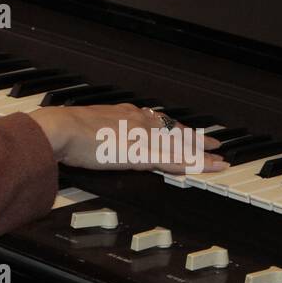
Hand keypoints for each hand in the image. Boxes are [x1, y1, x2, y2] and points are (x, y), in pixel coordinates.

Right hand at [30, 103, 227, 172]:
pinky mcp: (142, 155)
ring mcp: (141, 138)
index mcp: (123, 115)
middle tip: (214, 142)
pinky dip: (193, 164)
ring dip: (201, 153)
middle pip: (174, 130)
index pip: (156, 120)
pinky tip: (206, 168)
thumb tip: (92, 135)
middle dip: (196, 137)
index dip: (173, 126)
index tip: (184, 129)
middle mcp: (137, 122)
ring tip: (220, 159)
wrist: (62, 129)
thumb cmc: (65, 130)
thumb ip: (95, 130)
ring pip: (179, 146)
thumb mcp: (83, 126)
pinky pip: (174, 160)